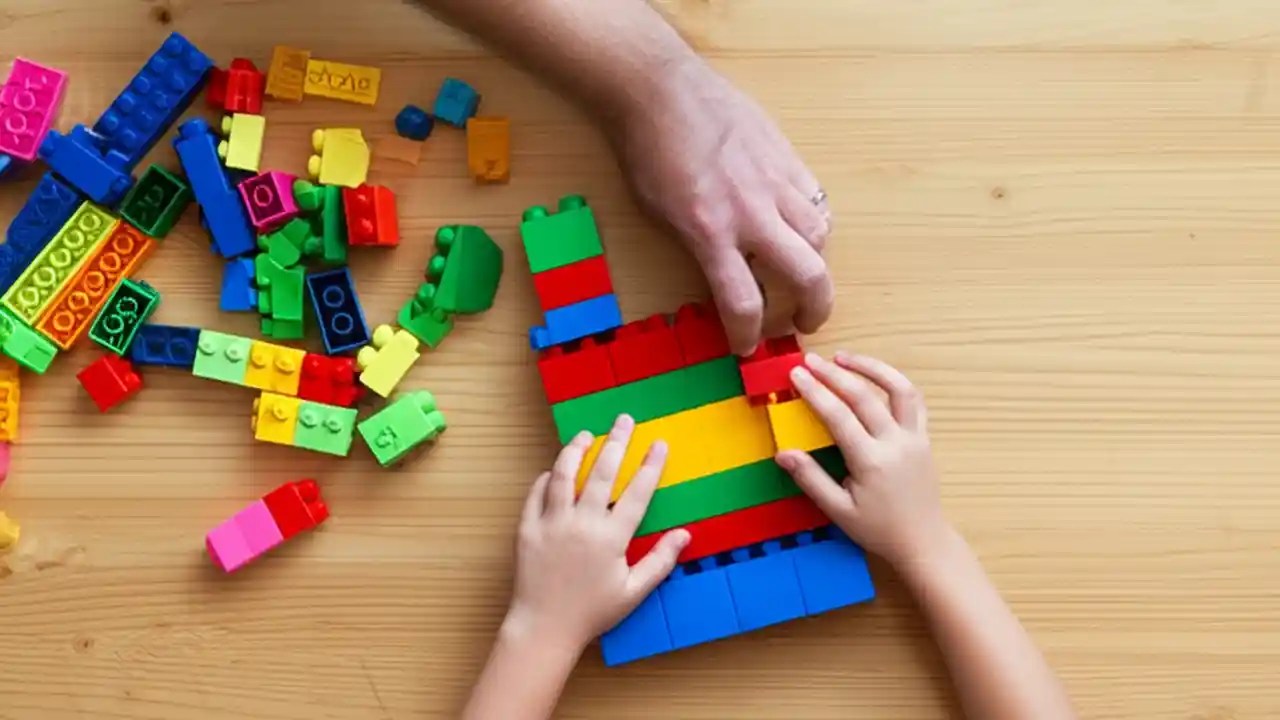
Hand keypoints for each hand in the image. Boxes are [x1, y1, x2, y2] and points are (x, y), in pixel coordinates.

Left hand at [504, 415, 690, 653]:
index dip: (650, 465)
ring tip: (587, 435)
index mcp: (611, 538)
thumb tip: (685, 535)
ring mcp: (552, 523)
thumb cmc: (593, 612)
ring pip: (563, 474)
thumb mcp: (633, 591)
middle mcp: (582, 524)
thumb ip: (660, 560)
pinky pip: (536, 493)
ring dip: (576, 450)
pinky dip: (546, 477)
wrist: (544, 628)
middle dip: (616, 441)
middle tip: (624, 420)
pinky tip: (554, 469)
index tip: (659, 443)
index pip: (636, 492)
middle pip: (601, 472)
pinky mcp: (527, 528)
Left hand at [609, 58, 833, 354]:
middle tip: (803, 323)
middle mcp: (751, 212)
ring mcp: (775, 182)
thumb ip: (698, 249)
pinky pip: (816, 200)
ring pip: (820, 238)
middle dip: (812, 310)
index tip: (745, 346)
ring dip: (817, 267)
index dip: (748, 335)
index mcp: (710, 232)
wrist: (660, 90)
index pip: (743, 303)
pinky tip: (803, 231)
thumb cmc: (648, 152)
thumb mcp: (660, 215)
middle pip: (807, 276)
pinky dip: (815, 223)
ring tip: (806, 278)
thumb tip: (722, 278)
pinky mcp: (787, 157)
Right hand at [776, 352, 947, 569]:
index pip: (839, 416)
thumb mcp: (839, 511)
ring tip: (845, 357)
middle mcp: (895, 443)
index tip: (796, 374)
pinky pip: (913, 400)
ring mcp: (914, 437)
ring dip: (871, 367)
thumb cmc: (878, 529)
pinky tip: (875, 375)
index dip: (816, 392)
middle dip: (834, 374)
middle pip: (864, 396)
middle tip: (810, 360)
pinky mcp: (924, 437)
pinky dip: (894, 382)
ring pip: (898, 388)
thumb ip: (811, 479)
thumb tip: (784, 453)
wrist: (923, 541)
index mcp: (871, 462)